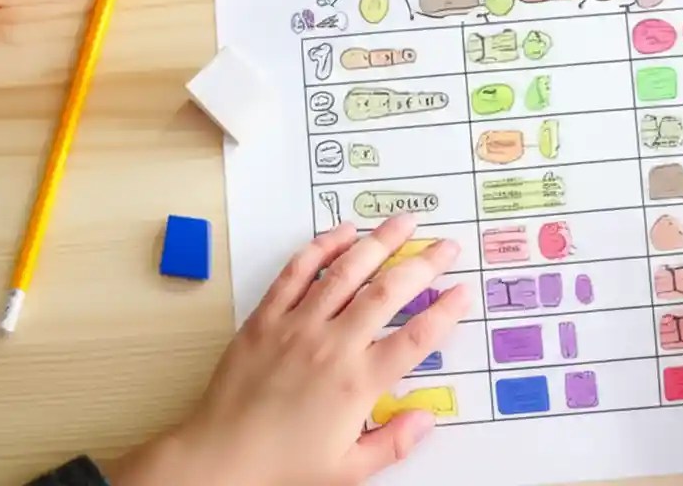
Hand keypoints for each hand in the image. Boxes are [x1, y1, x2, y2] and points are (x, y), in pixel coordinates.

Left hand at [104, 213, 469, 485]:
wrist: (219, 461)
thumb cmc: (280, 468)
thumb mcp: (348, 469)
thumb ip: (394, 443)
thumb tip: (427, 420)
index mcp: (358, 383)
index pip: (417, 337)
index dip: (446, 311)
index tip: (463, 292)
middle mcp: (333, 346)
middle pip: (390, 292)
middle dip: (424, 264)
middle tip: (445, 246)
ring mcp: (298, 326)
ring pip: (347, 272)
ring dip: (380, 243)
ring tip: (404, 222)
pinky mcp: (266, 319)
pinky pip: (296, 272)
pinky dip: (321, 247)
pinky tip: (342, 231)